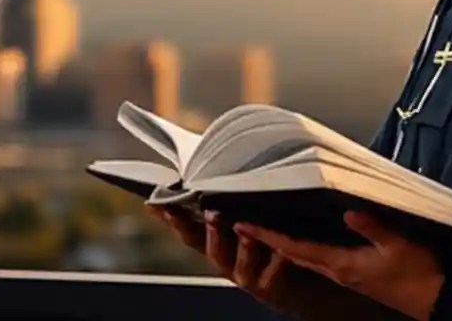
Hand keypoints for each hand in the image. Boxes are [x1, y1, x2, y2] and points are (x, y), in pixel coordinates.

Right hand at [147, 206, 300, 314]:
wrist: (296, 285)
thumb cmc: (267, 246)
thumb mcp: (243, 222)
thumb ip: (227, 203)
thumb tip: (208, 164)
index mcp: (214, 242)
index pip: (186, 228)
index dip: (170, 217)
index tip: (155, 203)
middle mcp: (224, 260)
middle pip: (207, 246)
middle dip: (206, 229)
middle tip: (210, 212)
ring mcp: (245, 274)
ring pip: (238, 261)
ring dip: (240, 246)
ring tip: (244, 230)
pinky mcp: (270, 287)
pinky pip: (273, 273)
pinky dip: (277, 263)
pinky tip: (282, 251)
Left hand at [235, 211, 444, 319]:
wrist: (437, 298)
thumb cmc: (419, 271)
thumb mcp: (398, 244)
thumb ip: (372, 227)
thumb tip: (348, 211)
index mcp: (342, 265)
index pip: (296, 249)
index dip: (269, 237)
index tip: (245, 226)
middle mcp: (338, 272)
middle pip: (294, 255)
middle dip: (268, 241)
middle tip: (244, 226)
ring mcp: (347, 276)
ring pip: (306, 260)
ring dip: (283, 247)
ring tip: (265, 231)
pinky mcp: (356, 277)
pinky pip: (320, 262)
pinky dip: (303, 251)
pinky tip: (303, 243)